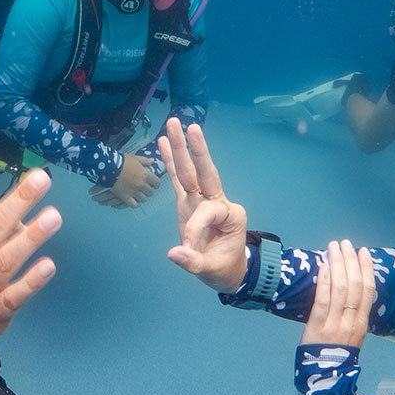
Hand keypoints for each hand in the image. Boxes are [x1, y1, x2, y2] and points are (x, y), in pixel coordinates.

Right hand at [0, 169, 59, 357]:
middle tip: (42, 180)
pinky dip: (29, 283)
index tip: (37, 177)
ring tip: (53, 218)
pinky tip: (48, 267)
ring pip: (5, 262)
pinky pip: (11, 299)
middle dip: (19, 203)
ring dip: (29, 239)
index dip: (16, 198)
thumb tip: (12, 215)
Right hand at [89, 154, 161, 208]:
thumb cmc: (122, 162)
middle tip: (145, 190)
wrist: (109, 168)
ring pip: (143, 199)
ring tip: (138, 195)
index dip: (156, 184)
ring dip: (142, 197)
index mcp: (145, 175)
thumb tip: (152, 161)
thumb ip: (144, 160)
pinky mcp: (126, 197)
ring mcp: (134, 191)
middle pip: (151, 192)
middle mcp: (141, 184)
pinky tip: (132, 200)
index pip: (157, 183)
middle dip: (149, 191)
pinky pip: (134, 205)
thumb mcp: (134, 158)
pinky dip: (134, 203)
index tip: (154, 184)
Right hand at [157, 119, 251, 292]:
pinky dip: (170, 162)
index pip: (207, 212)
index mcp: (231, 215)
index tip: (186, 250)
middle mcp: (218, 201)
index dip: (194, 230)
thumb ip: (194, 262)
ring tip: (172, 124)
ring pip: (190, 171)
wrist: (225, 271)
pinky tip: (163, 142)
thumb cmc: (223, 269)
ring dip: (181, 149)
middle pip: (205, 173)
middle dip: (197, 152)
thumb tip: (174, 254)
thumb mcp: (212, 270)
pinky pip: (179, 179)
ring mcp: (202, 199)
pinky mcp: (189, 202)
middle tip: (191, 127)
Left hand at [302, 239, 374, 348]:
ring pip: (340, 289)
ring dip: (337, 264)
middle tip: (345, 244)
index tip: (364, 253)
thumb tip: (347, 287)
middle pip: (355, 285)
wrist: (326, 377)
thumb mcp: (352, 334)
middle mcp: (351, 322)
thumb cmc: (336, 354)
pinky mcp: (318, 327)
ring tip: (333, 248)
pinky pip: (322, 300)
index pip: (367, 290)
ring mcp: (335, 324)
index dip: (367, 269)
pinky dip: (323, 281)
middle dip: (350, 261)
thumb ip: (352, 313)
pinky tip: (323, 266)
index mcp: (362, 323)